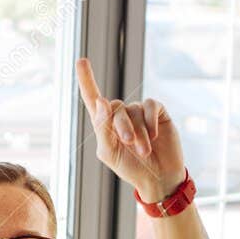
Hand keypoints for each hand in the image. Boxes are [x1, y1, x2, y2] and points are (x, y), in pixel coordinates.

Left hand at [75, 55, 185, 204]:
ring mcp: (138, 112)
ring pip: (134, 111)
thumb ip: (102, 129)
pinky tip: (155, 136)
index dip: (86, 80)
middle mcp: (120, 114)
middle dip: (122, 128)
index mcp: (104, 124)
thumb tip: (101, 101)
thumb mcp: (110, 153)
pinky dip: (151, 121)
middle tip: (130, 145)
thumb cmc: (131, 167)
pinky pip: (150, 106)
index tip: (81, 61)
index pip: (93, 99)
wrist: (158, 177)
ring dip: (139, 133)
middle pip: (115, 108)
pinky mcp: (156, 111)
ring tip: (145, 151)